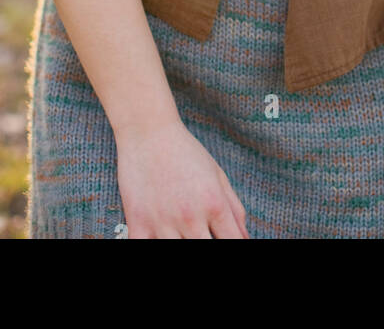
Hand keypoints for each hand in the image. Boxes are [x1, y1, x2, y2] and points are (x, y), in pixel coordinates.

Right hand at [115, 117, 249, 238]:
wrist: (148, 130)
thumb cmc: (186, 152)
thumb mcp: (217, 176)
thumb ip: (234, 210)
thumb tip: (245, 238)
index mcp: (214, 203)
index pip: (233, 243)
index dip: (234, 247)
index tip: (226, 242)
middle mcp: (191, 216)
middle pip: (205, 250)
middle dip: (208, 245)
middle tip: (201, 234)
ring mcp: (163, 221)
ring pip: (176, 252)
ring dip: (180, 245)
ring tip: (181, 234)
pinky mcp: (138, 223)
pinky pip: (142, 249)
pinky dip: (151, 246)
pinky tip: (159, 236)